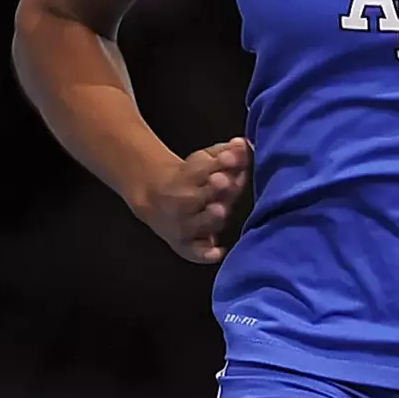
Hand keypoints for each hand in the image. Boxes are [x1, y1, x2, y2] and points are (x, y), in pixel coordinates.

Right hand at [135, 137, 250, 264]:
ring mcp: (186, 225)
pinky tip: (217, 252)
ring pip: (200, 222)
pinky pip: (195, 252)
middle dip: (213, 188)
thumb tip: (243, 143)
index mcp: (190, 176)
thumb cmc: (191, 178)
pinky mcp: (187, 246)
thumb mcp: (204, 160)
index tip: (231, 156)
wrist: (155, 198)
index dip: (219, 163)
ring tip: (220, 210)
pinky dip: (205, 254)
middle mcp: (186, 202)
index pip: (205, 168)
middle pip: (201, 195)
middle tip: (222, 180)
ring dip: (210, 217)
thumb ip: (226, 153)